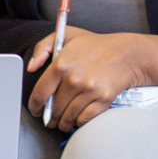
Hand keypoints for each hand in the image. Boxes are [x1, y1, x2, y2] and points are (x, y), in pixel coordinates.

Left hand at [26, 28, 157, 131]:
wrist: (126, 53)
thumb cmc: (94, 45)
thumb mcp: (66, 35)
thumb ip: (42, 48)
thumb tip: (31, 68)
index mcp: (61, 64)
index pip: (40, 93)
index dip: (34, 106)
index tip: (35, 110)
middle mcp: (74, 79)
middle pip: (54, 109)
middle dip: (50, 117)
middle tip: (50, 119)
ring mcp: (89, 90)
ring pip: (68, 117)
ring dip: (63, 123)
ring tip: (63, 122)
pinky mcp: (103, 99)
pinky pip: (84, 119)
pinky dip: (78, 122)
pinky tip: (77, 118)